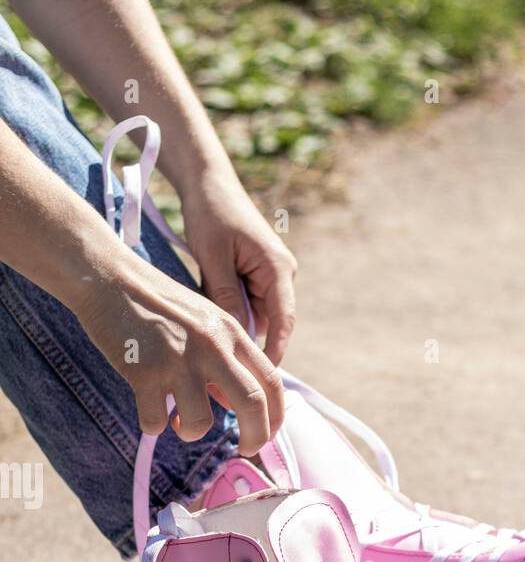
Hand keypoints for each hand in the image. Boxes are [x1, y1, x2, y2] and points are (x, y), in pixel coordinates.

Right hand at [75, 251, 285, 454]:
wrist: (109, 277)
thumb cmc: (158, 304)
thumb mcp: (204, 321)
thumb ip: (226, 358)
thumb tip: (237, 407)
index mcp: (231, 332)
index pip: (272, 382)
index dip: (276, 416)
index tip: (267, 435)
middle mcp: (211, 346)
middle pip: (252, 405)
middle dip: (256, 438)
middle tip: (247, 450)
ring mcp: (178, 359)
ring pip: (201, 423)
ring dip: (192, 434)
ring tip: (181, 425)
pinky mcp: (144, 372)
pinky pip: (155, 422)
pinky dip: (153, 426)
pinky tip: (149, 412)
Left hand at [181, 172, 297, 365]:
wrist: (206, 181)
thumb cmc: (210, 212)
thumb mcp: (213, 257)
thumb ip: (226, 296)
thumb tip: (236, 337)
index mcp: (277, 269)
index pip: (282, 322)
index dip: (273, 353)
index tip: (260, 379)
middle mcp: (279, 275)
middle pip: (268, 323)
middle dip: (248, 344)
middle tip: (221, 367)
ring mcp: (267, 276)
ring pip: (254, 316)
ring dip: (234, 326)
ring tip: (207, 338)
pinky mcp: (253, 275)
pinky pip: (244, 304)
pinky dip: (228, 312)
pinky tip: (205, 316)